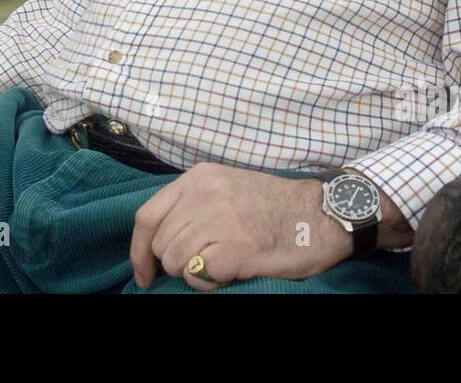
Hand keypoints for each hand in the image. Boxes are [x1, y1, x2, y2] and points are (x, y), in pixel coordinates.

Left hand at [129, 163, 409, 290]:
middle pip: (160, 244)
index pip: (146, 216)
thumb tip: (156, 241)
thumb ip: (192, 204)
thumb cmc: (274, 206)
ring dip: (193, 273)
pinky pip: (198, 276)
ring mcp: (220, 219)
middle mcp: (205, 194)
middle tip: (205, 263)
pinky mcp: (236, 247)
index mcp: (199, 178)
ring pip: (175, 262)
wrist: (321, 215)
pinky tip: (231, 272)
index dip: (138, 251)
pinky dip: (209, 283)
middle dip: (174, 263)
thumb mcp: (226, 187)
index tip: (144, 273)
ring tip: (222, 264)